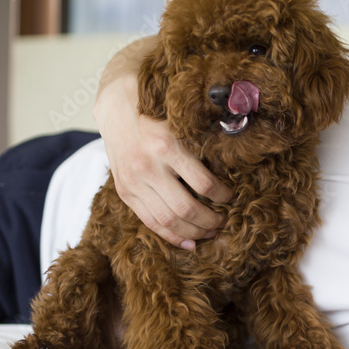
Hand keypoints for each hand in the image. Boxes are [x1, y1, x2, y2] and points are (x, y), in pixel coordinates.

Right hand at [93, 43, 232, 249]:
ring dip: (194, 232)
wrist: (117, 105)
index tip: (231, 197)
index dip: (222, 195)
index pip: (203, 183)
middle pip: (186, 208)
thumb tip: (230, 170)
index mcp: (167, 145)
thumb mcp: (182, 121)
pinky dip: (170, 236)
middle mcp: (148, 165)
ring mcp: (133, 181)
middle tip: (224, 222)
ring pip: (168, 220)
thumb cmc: (160, 112)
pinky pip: (149, 221)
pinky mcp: (124, 190)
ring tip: (210, 233)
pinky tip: (188, 243)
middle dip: (210, 221)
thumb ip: (202, 145)